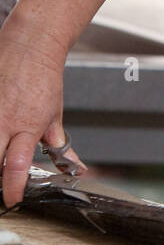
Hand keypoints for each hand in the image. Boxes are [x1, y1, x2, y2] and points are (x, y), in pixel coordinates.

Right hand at [0, 19, 84, 207]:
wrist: (29, 45)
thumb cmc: (43, 78)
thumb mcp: (55, 113)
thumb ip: (59, 145)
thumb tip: (75, 167)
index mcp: (27, 126)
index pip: (17, 165)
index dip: (13, 188)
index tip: (12, 200)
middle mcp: (3, 121)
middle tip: (2, 184)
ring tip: (2, 158)